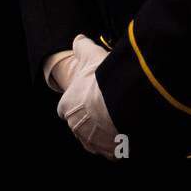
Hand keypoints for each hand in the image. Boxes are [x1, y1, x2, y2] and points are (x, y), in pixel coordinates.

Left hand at [57, 35, 118, 158]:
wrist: (121, 103)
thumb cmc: (102, 80)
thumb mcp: (90, 55)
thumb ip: (82, 46)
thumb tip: (79, 39)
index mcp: (67, 107)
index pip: (64, 108)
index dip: (75, 103)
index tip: (86, 98)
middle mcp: (76, 128)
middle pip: (80, 126)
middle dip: (91, 119)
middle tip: (106, 108)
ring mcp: (94, 142)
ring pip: (96, 139)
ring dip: (104, 133)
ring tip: (118, 120)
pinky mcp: (110, 151)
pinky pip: (113, 151)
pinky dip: (118, 144)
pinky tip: (126, 133)